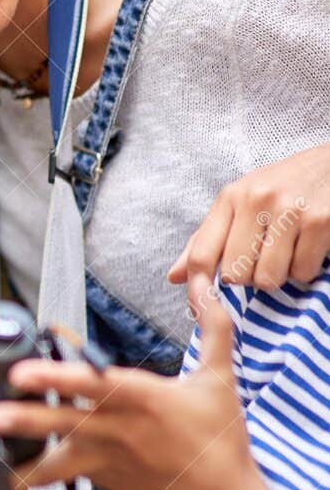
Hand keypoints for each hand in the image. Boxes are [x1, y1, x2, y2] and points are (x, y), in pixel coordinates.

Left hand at [0, 280, 265, 489]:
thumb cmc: (221, 441)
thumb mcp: (220, 379)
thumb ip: (214, 324)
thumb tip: (206, 281)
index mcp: (145, 400)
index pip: (94, 385)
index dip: (56, 379)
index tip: (22, 374)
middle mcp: (120, 430)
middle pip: (66, 422)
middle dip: (26, 419)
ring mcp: (108, 460)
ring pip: (58, 457)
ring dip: (23, 454)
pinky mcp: (102, 482)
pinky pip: (63, 475)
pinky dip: (35, 474)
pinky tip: (6, 475)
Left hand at [168, 141, 329, 304]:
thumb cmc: (283, 187)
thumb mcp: (240, 203)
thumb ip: (206, 240)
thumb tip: (175, 277)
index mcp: (231, 197)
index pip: (201, 253)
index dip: (199, 286)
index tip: (206, 302)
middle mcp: (256, 199)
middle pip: (234, 275)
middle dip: (249, 278)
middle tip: (263, 260)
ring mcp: (289, 209)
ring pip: (268, 278)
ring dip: (279, 276)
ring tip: (287, 253)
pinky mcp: (319, 221)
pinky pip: (302, 272)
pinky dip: (306, 269)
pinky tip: (309, 247)